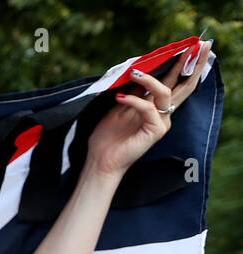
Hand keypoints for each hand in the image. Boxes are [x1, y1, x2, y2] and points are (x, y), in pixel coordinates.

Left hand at [88, 40, 211, 177]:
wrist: (101, 160)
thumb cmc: (108, 136)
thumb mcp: (120, 106)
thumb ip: (134, 90)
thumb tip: (140, 68)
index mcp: (157, 106)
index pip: (176, 81)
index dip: (184, 64)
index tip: (192, 45)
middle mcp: (164, 112)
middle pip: (185, 84)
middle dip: (193, 64)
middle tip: (200, 44)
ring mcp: (162, 121)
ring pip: (165, 92)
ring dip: (150, 79)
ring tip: (134, 72)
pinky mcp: (155, 131)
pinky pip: (148, 108)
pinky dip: (133, 100)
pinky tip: (120, 98)